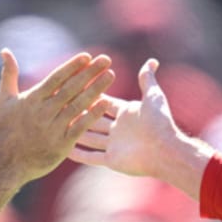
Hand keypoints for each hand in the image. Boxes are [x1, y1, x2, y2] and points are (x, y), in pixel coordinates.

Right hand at [0, 49, 113, 181]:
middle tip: (106, 59)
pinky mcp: (62, 144)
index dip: (72, 66)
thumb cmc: (6, 130)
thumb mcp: (4, 100)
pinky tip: (107, 102)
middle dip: (89, 73)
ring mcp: (53, 128)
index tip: (87, 56)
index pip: (56, 78)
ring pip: (78, 105)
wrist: (6, 164)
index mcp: (32, 99)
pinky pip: (80, 127)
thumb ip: (8, 74)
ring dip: (96, 89)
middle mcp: (44, 112)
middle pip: (71, 88)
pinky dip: (93, 114)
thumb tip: (5, 50)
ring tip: (111, 75)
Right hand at [69, 59, 212, 198]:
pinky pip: (91, 157)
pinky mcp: (112, 161)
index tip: (75, 88)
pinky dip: (78, 153)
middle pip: (94, 120)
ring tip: (56, 126)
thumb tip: (151, 60)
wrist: (165, 150)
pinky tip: (64, 148)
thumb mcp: (153, 96)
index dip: (91, 96)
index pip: (104, 103)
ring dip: (74, 132)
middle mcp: (119, 130)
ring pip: (90, 138)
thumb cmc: (160, 122)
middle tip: (59, 106)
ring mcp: (115, 147)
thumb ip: (147, 79)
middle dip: (78, 113)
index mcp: (127, 114)